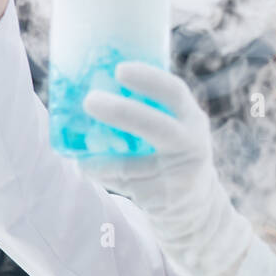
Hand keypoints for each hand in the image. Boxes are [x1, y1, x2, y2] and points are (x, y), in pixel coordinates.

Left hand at [78, 61, 253, 275]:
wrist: (197, 206)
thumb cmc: (173, 152)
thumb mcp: (178, 128)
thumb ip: (153, 110)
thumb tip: (96, 81)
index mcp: (193, 118)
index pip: (175, 92)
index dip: (148, 79)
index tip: (119, 69)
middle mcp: (190, 144)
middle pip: (155, 126)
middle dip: (120, 112)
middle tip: (89, 100)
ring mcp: (177, 175)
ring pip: (129, 164)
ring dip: (99, 157)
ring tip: (78, 149)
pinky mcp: (161, 199)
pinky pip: (123, 184)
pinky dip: (102, 174)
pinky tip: (87, 166)